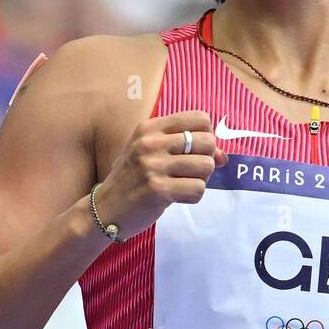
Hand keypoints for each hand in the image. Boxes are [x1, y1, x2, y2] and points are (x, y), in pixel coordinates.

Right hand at [91, 110, 227, 240]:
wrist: (104, 209)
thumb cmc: (133, 179)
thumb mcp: (153, 154)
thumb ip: (188, 149)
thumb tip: (224, 156)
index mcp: (150, 128)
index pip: (200, 118)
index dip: (207, 135)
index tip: (196, 150)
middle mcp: (150, 143)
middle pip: (208, 141)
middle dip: (206, 159)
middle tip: (189, 172)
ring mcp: (153, 166)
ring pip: (207, 165)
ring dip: (201, 179)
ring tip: (182, 184)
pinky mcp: (158, 190)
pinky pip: (199, 189)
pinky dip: (193, 196)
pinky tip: (176, 197)